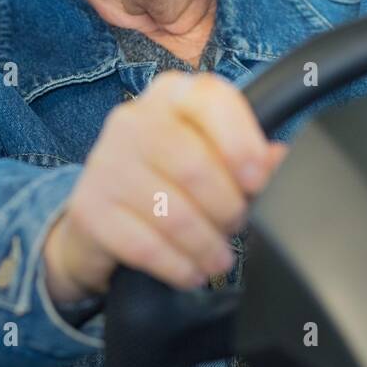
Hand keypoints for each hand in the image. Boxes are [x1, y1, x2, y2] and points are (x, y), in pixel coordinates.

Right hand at [43, 71, 288, 301]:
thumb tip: (278, 158)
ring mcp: (106, 162)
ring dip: (206, 245)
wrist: (102, 214)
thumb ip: (247, 154)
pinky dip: (177, 266)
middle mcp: (134, 119)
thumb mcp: (210, 155)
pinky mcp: (89, 207)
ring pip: (172, 214)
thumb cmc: (169, 177)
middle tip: (235, 226)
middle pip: (195, 167)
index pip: (212, 101)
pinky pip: (146, 246)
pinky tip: (190, 271)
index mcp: (173, 95)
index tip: (257, 182)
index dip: (242, 144)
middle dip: (226, 208)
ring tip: (218, 258)